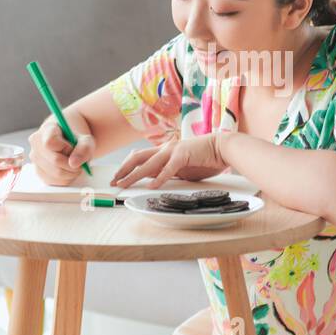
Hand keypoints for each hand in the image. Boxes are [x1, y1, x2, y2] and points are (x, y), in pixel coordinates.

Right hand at [28, 116, 96, 185]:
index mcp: (46, 130)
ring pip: (55, 174)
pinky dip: (65, 179)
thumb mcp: (86, 139)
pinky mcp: (38, 172)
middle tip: (80, 162)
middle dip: (72, 164)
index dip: (66, 148)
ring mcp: (35, 159)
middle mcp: (36, 144)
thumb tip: (74, 164)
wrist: (71, 142)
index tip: (73, 147)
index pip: (50, 143)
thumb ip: (84, 148)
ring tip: (75, 165)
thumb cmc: (77, 138)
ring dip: (70, 173)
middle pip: (55, 161)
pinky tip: (68, 170)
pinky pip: (53, 181)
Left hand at [110, 133, 227, 188]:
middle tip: (113, 181)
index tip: (117, 178)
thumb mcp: (181, 168)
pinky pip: (168, 168)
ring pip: (147, 163)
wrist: (222, 148)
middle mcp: (165, 149)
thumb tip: (153, 180)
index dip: (126, 167)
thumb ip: (167, 172)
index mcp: (164, 151)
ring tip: (124, 184)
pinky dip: (159, 178)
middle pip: (137, 158)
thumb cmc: (204, 159)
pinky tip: (152, 186)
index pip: (139, 158)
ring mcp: (173, 151)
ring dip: (134, 175)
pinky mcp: (183, 155)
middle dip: (123, 170)